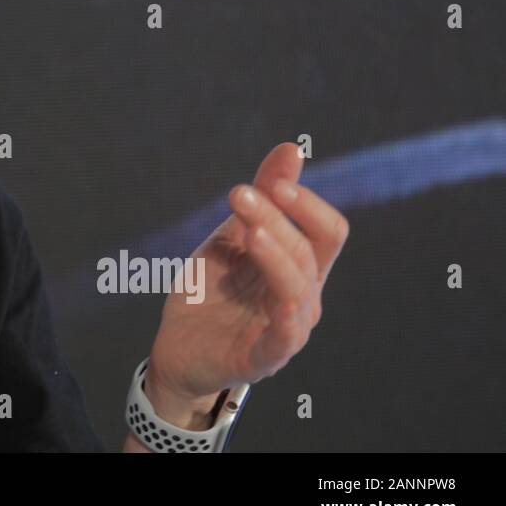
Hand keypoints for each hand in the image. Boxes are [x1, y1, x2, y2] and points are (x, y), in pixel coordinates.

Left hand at [145, 142, 349, 425]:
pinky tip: (279, 298)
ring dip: (276, 254)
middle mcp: (304, 297)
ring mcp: (288, 329)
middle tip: (240, 195)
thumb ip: (263, 198)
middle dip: (277, 218)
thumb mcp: (232, 237)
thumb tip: (292, 149)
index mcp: (300, 267)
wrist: (178, 346)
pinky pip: (285, 337)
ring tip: (252, 231)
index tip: (275, 179)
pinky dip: (286, 315)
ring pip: (298, 287)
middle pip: (308, 251)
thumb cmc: (213, 291)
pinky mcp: (265, 357)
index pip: (327, 231)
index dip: (307, 203)